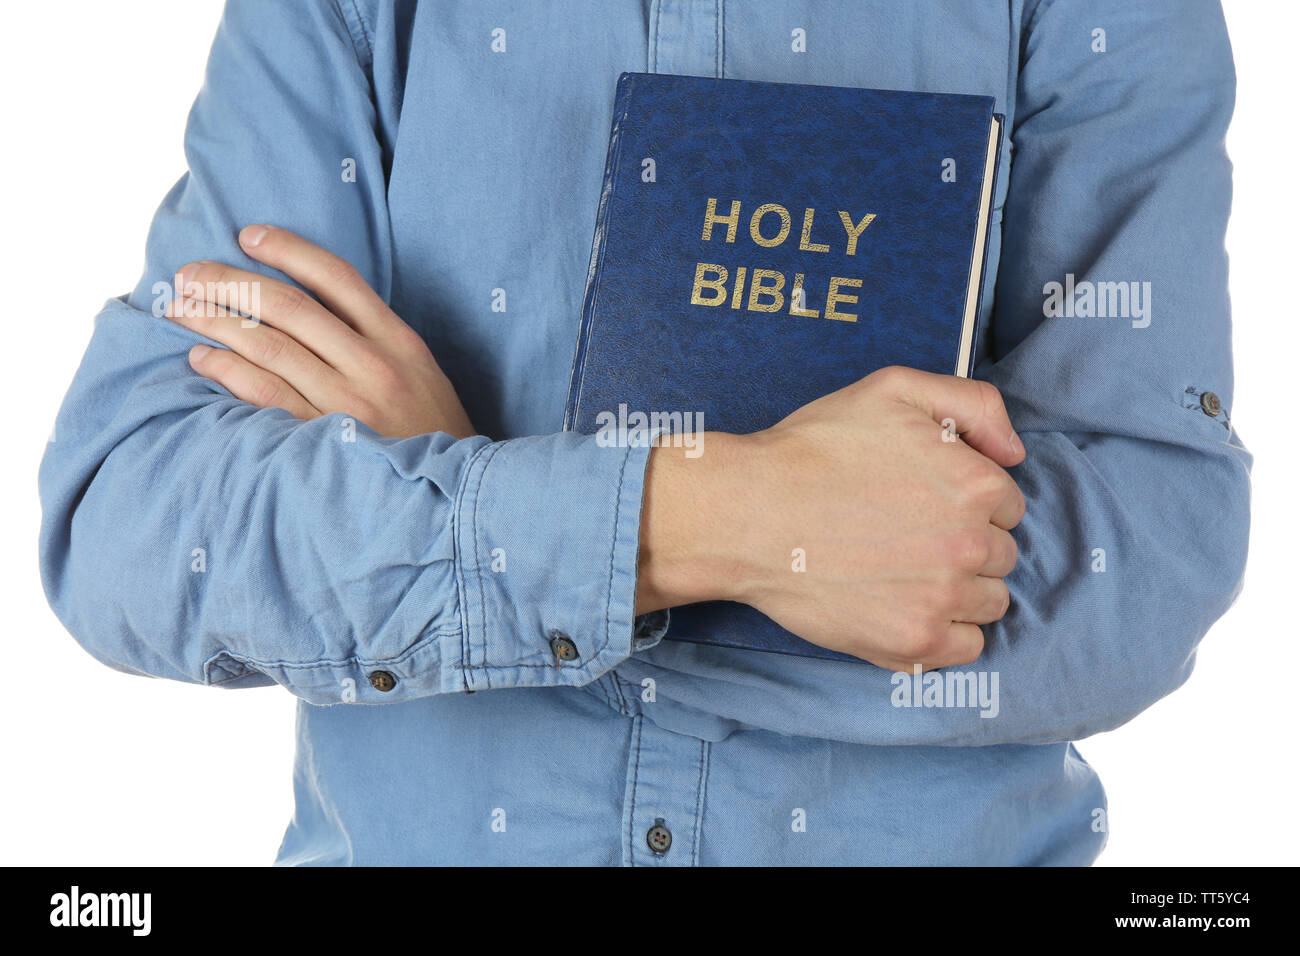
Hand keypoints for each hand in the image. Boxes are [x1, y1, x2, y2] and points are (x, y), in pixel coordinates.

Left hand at [166, 225, 473, 438]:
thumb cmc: (430, 431)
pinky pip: (264, 395)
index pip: (336, 278)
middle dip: (230, 283)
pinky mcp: (322, 440)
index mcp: (399, 341)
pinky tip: (202, 358)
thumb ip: (376, 337)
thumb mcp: (420, 372)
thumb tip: (310, 303)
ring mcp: (347, 405)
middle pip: (290, 308)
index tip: (247, 235)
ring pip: (268, 347)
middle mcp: (373, 367)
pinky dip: (227, 370)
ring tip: (180, 309)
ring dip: (215, 321)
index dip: (288, 249)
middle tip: (189, 275)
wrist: (453, 494)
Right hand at [636, 366, 1025, 670]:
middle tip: (906, 535)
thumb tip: (1015, 455)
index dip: (966, 501)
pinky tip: (906, 607)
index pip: (1006, 504)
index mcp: (976, 484)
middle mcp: (971, 544)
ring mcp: (943, 599)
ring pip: (989, 602)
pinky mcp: (913, 642)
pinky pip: (967, 649)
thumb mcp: (892, 389)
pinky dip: (945, 633)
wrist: (747, 514)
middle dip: (964, 544)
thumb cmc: (813, 449)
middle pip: (1001, 555)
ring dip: (960, 590)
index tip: (924, 501)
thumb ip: (973, 403)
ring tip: (904, 572)